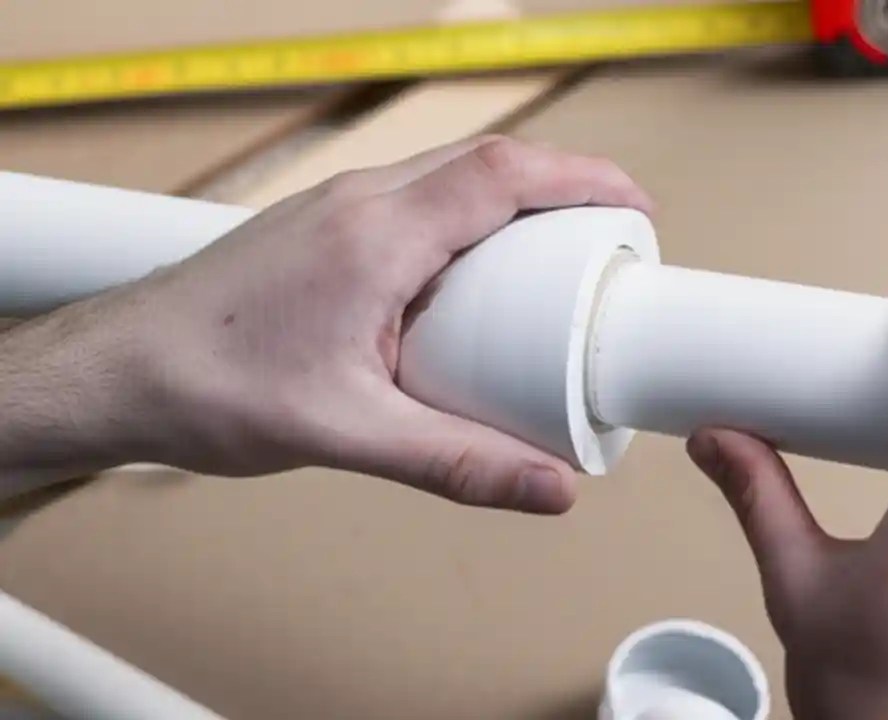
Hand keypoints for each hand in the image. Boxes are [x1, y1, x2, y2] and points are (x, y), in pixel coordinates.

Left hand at [1, 136, 650, 512]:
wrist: (115, 371)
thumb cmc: (208, 387)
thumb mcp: (348, 435)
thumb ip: (457, 463)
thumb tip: (548, 486)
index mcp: (375, 237)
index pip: (503, 175)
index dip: (584, 180)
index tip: (635, 208)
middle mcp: (359, 203)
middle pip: (488, 163)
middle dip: (565, 187)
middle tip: (612, 236)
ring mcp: (338, 208)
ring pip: (451, 177)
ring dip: (515, 203)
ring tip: (558, 260)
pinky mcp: (324, 228)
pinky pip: (418, 202)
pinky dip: (469, 223)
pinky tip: (474, 283)